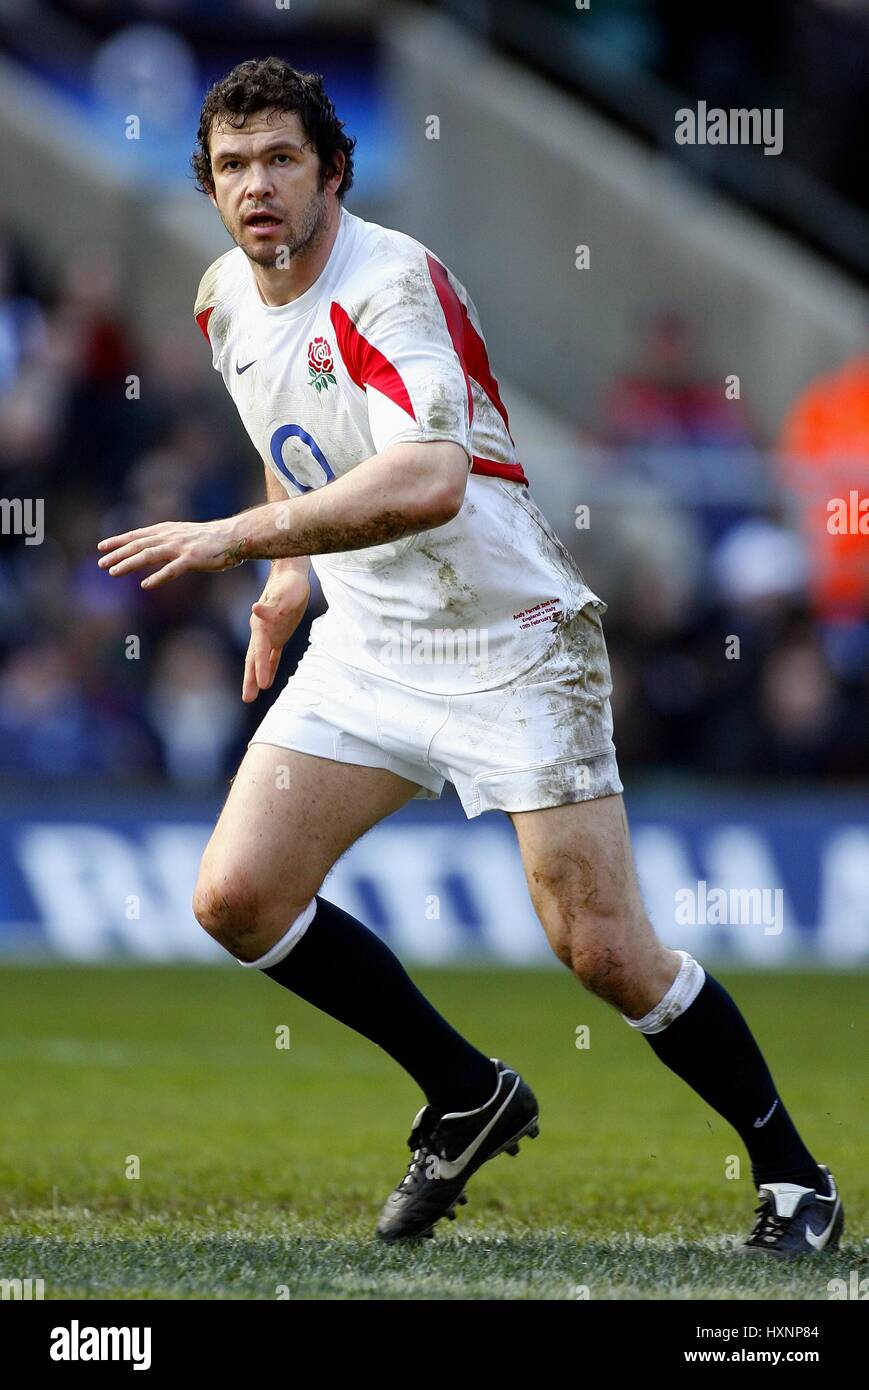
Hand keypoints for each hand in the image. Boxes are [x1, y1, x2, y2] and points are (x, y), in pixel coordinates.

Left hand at [97, 518, 245, 588]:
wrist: (236, 536)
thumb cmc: (213, 539)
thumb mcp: (186, 536)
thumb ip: (170, 541)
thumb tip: (156, 548)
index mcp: (168, 530)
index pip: (138, 535)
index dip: (119, 541)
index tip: (102, 546)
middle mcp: (170, 537)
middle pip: (138, 545)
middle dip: (117, 554)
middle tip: (100, 563)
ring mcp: (181, 548)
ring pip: (148, 555)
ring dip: (129, 564)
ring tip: (113, 572)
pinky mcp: (192, 559)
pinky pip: (172, 570)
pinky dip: (158, 577)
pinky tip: (145, 585)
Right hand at [242, 570, 310, 702]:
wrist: (289, 574)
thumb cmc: (288, 584)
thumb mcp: (284, 593)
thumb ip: (271, 605)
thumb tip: (255, 609)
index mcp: (261, 624)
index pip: (260, 651)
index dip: (261, 668)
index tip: (262, 685)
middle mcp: (261, 631)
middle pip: (253, 658)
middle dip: (251, 679)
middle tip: (247, 698)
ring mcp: (268, 633)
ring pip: (259, 659)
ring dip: (256, 676)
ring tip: (250, 696)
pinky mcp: (278, 633)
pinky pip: (272, 654)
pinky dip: (269, 667)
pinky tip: (267, 681)